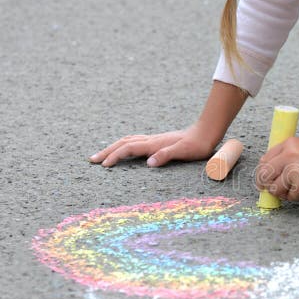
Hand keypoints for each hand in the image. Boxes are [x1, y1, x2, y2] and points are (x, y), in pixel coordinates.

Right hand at [89, 125, 216, 167]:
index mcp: (154, 144)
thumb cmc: (196, 145)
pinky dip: (124, 145)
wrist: (206, 133)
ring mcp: (154, 140)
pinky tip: (123, 150)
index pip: (128, 148)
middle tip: (92, 160)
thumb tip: (148, 163)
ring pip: (128, 141)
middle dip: (107, 151)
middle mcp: (151, 140)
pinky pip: (135, 142)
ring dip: (113, 147)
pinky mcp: (157, 141)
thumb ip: (166, 156)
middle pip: (123, 143)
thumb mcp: (183, 152)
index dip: (115, 156)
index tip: (103, 165)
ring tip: (102, 155)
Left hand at [255, 137, 298, 200]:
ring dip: (285, 193)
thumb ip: (286, 159)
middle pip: (264, 175)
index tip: (266, 181)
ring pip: (275, 189)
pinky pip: (291, 197)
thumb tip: (266, 176)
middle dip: (268, 185)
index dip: (263, 173)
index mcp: (289, 143)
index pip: (264, 160)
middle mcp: (289, 154)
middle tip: (277, 190)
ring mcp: (295, 170)